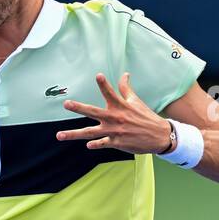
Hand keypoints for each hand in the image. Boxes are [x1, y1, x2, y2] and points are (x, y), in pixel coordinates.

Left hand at [57, 72, 171, 154]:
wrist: (159, 135)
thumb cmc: (146, 117)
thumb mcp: (136, 101)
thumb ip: (126, 88)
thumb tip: (124, 74)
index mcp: (120, 106)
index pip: (110, 93)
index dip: (104, 84)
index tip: (98, 75)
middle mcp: (115, 117)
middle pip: (94, 111)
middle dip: (79, 108)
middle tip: (66, 104)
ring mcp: (115, 131)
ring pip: (90, 132)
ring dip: (74, 134)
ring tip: (59, 135)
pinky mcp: (117, 142)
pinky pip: (103, 143)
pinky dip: (96, 144)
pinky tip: (87, 145)